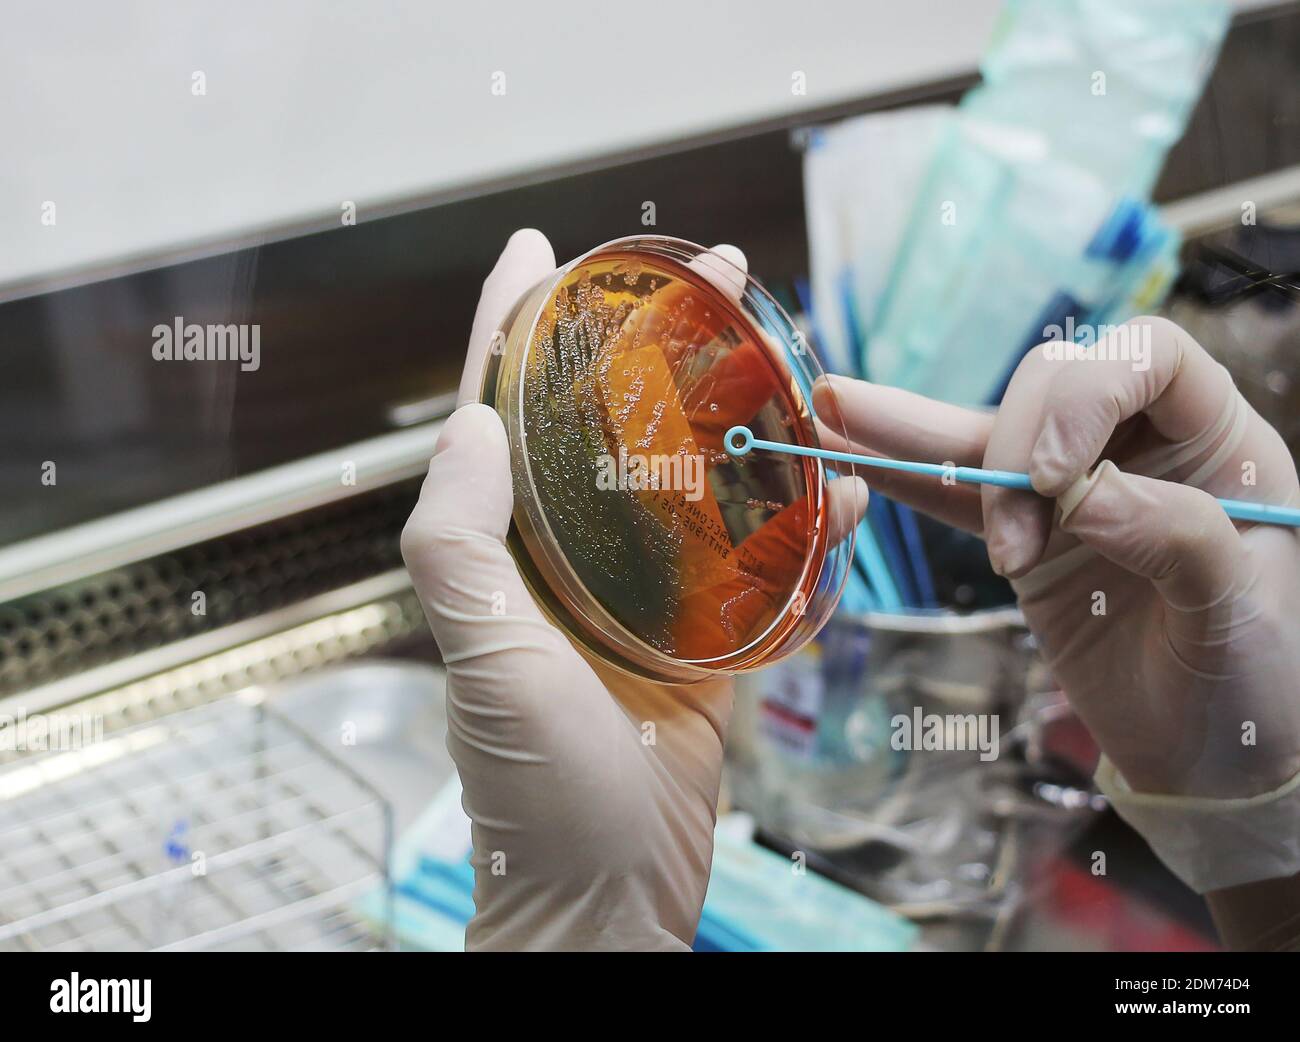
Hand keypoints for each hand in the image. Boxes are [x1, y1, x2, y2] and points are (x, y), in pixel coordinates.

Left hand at [402, 230, 863, 949]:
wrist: (613, 892)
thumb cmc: (537, 791)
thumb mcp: (485, 659)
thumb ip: (458, 542)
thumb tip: (469, 422)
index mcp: (508, 553)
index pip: (501, 412)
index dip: (512, 324)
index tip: (538, 248)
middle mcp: (573, 559)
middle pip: (613, 421)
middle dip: (653, 339)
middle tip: (706, 271)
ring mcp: (648, 593)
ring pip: (694, 475)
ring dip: (735, 405)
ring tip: (776, 338)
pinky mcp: (712, 637)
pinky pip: (761, 557)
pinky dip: (801, 515)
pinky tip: (839, 476)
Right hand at [815, 316, 1299, 801]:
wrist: (1211, 758)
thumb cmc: (1256, 680)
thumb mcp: (1239, 610)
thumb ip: (1176, 536)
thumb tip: (1078, 494)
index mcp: (1219, 437)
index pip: (1147, 357)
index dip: (1087, 396)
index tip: (1054, 482)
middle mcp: (1144, 444)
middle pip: (1058, 385)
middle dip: (1014, 451)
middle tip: (1011, 545)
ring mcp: (1078, 488)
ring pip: (990, 436)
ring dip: (913, 430)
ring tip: (833, 407)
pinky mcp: (1027, 536)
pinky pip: (958, 497)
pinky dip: (904, 476)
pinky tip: (845, 447)